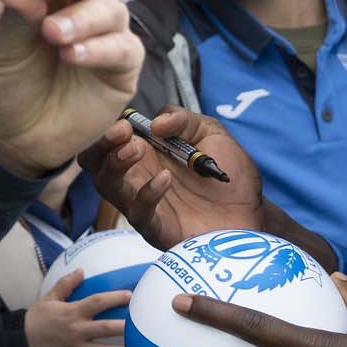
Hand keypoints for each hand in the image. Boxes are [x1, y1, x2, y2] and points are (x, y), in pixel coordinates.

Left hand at [0, 0, 140, 176]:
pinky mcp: (121, 67)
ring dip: (84, 18)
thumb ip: (14, 13)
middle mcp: (78, 5)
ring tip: (54, 33)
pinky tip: (72, 55)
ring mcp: (104, 34)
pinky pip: (122, 49)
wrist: (6, 137)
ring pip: (111, 10)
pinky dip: (99, 49)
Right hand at [24, 268, 128, 346]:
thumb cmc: (35, 320)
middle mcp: (76, 331)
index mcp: (71, 312)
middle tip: (142, 325)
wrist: (19, 344)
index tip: (130, 295)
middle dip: (126, 326)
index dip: (115, 298)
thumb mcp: (48, 298)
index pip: (97, 302)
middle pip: (107, 328)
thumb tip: (81, 271)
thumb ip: (66, 285)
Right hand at [84, 108, 262, 250]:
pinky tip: (166, 179)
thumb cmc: (230, 175)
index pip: (107, 139)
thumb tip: (154, 124)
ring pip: (106, 185)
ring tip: (138, 150)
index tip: (125, 123)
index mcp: (145, 152)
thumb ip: (183, 120)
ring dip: (116, 164)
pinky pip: (138, 212)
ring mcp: (142, 203)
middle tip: (122, 134)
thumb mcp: (210, 133)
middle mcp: (136, 176)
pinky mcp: (156, 227)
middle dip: (99, 145)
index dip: (108, 130)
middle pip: (93, 162)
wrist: (253, 213)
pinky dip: (147, 193)